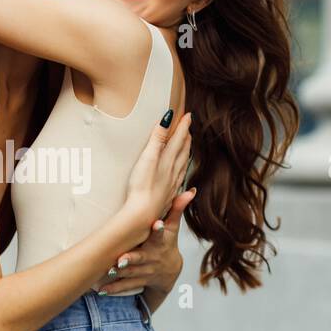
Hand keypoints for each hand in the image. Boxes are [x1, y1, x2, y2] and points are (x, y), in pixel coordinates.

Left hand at [94, 187, 194, 294]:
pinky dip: (114, 289)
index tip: (158, 224)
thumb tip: (191, 190)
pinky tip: (102, 290)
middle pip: (141, 258)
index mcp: (159, 242)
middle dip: (131, 259)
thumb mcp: (173, 227)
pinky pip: (125, 286)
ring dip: (119, 275)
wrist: (170, 271)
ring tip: (107, 272)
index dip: (159, 230)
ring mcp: (145, 272)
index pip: (161, 235)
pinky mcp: (138, 282)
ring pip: (131, 273)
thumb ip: (177, 209)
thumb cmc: (168, 243)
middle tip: (120, 259)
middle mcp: (152, 258)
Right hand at [123, 110, 191, 236]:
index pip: (178, 139)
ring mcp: (171, 185)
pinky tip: (179, 174)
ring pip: (182, 165)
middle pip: (183, 151)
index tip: (188, 115)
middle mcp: (173, 172)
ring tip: (186, 145)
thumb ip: (157, 138)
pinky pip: (178, 178)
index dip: (183, 126)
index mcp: (168, 161)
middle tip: (188, 126)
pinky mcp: (166, 196)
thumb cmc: (142, 187)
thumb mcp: (148, 157)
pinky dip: (181, 170)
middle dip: (186, 137)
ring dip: (185, 152)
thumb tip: (168, 118)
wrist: (141, 216)